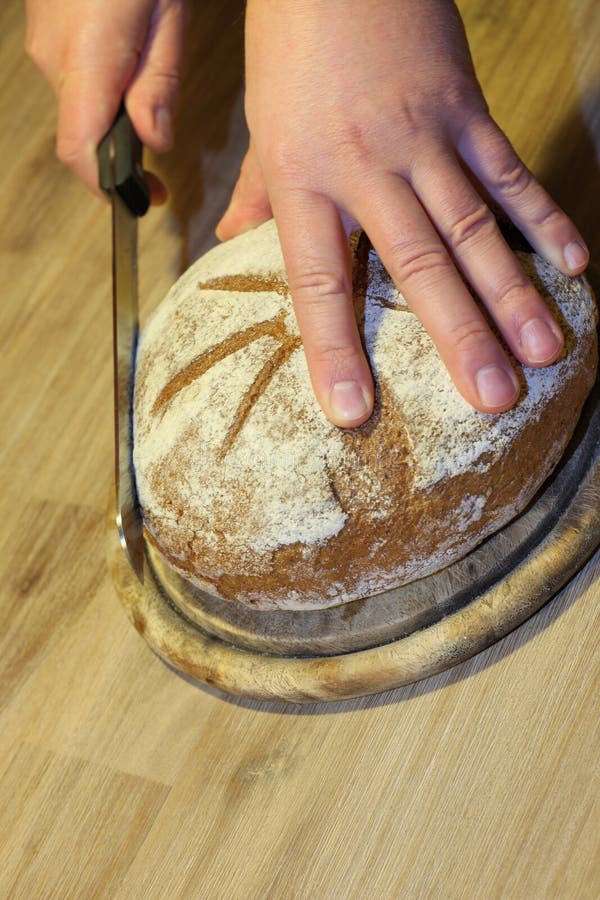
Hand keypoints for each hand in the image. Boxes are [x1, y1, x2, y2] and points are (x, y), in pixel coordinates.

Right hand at [25, 0, 185, 202]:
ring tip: (148, 86)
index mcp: (88, 61)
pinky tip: (128, 62)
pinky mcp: (44, 31)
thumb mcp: (167, 16)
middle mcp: (54, 57)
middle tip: (158, 154)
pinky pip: (72, 78)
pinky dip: (101, 87)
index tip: (142, 199)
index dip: (107, 187)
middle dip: (120, 151)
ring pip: (78, 106)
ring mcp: (43, 43)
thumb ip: (159, 83)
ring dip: (112, 113)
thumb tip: (156, 141)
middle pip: (82, 134)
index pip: (80, 151)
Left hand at [217, 0, 589, 426]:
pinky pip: (507, 170)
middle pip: (418, 264)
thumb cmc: (290, 43)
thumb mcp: (262, 124)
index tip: (353, 411)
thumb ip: (256, 193)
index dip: (335, 350)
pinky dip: (541, 216)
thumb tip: (231, 242)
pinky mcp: (465, 107)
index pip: (318, 281)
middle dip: (458, 337)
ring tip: (542, 350)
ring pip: (475, 225)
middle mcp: (365, 166)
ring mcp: (423, 136)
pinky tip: (573, 261)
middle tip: (492, 399)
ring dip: (512, 292)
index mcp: (303, 177)